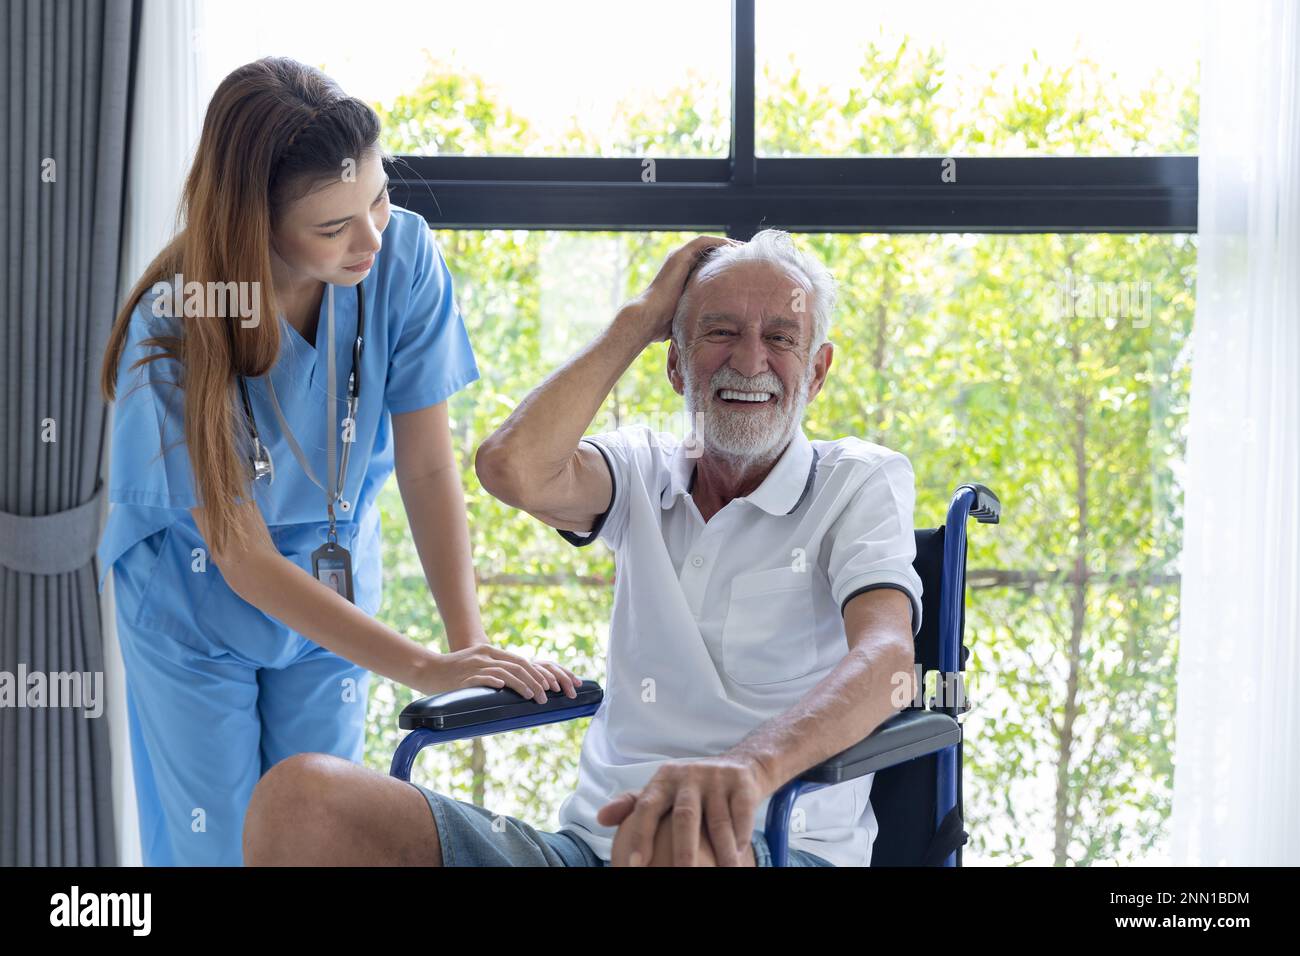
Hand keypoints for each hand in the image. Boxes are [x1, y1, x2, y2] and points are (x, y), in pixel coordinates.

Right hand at [420, 644, 581, 703]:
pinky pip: (484, 678)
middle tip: (547, 695)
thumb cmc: (452, 672)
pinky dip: (496, 683)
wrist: (426, 670)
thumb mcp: (476, 664)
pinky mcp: (465, 678)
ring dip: (523, 685)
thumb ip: (493, 669)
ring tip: (535, 697)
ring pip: (506, 673)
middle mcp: (485, 655)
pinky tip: (506, 690)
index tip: (550, 684)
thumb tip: (514, 683)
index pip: (520, 660)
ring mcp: (475, 665)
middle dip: (536, 681)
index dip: (537, 672)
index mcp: (489, 651)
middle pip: (518, 666)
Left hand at [597, 756, 766, 865]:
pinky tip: (738, 856)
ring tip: (722, 873)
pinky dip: (741, 837)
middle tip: (681, 875)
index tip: (634, 864)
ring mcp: (717, 778)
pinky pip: (741, 814)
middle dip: (684, 852)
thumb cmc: (691, 788)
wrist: (741, 764)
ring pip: (718, 822)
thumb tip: (600, 818)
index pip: (646, 807)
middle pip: (685, 818)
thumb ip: (631, 805)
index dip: (640, 835)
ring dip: (722, 853)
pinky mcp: (742, 783)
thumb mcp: (662, 790)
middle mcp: (689, 776)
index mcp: (664, 780)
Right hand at [619, 235, 739, 344]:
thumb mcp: (688, 315)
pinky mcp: (679, 256)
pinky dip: (719, 242)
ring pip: (707, 244)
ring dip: (726, 244)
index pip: (707, 264)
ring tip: (744, 248)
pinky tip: (733, 246)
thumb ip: (698, 313)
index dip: (725, 264)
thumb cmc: (665, 324)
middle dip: (728, 252)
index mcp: (681, 276)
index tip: (742, 269)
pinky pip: (703, 242)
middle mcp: (679, 264)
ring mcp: (678, 258)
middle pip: (709, 252)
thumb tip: (713, 330)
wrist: (649, 319)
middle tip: (747, 256)